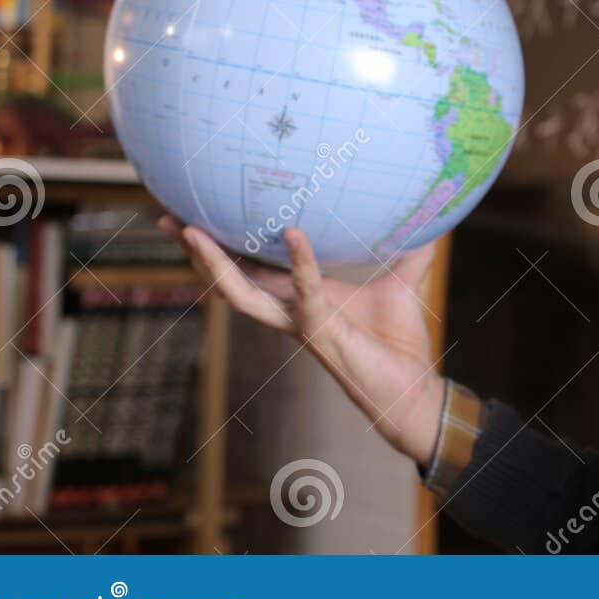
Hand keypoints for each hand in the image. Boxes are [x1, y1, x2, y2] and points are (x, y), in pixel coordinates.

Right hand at [159, 217, 446, 467]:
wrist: (412, 389)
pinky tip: (292, 231)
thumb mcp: (402, 283)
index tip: (202, 210)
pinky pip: (304, 290)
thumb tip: (431, 212)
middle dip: (196, 253)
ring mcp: (300, 324)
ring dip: (214, 264)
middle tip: (167, 219)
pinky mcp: (320, 330)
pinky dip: (300, 261)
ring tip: (192, 231)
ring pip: (241, 295)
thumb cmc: (399, 343)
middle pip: (229, 280)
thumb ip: (409, 250)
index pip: (253, 267)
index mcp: (302, 298)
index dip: (227, 243)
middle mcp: (291, 312)